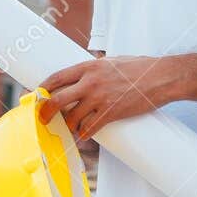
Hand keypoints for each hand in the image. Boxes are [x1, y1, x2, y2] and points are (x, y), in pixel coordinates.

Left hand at [37, 55, 166, 141]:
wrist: (160, 77)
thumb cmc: (138, 67)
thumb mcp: (110, 61)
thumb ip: (94, 69)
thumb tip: (82, 75)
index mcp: (88, 67)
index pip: (56, 78)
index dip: (42, 89)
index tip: (35, 96)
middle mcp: (90, 83)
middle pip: (57, 100)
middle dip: (45, 112)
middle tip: (42, 119)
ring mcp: (100, 99)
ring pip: (73, 118)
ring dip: (68, 125)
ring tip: (70, 126)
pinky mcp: (112, 113)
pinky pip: (90, 128)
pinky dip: (84, 133)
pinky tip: (83, 134)